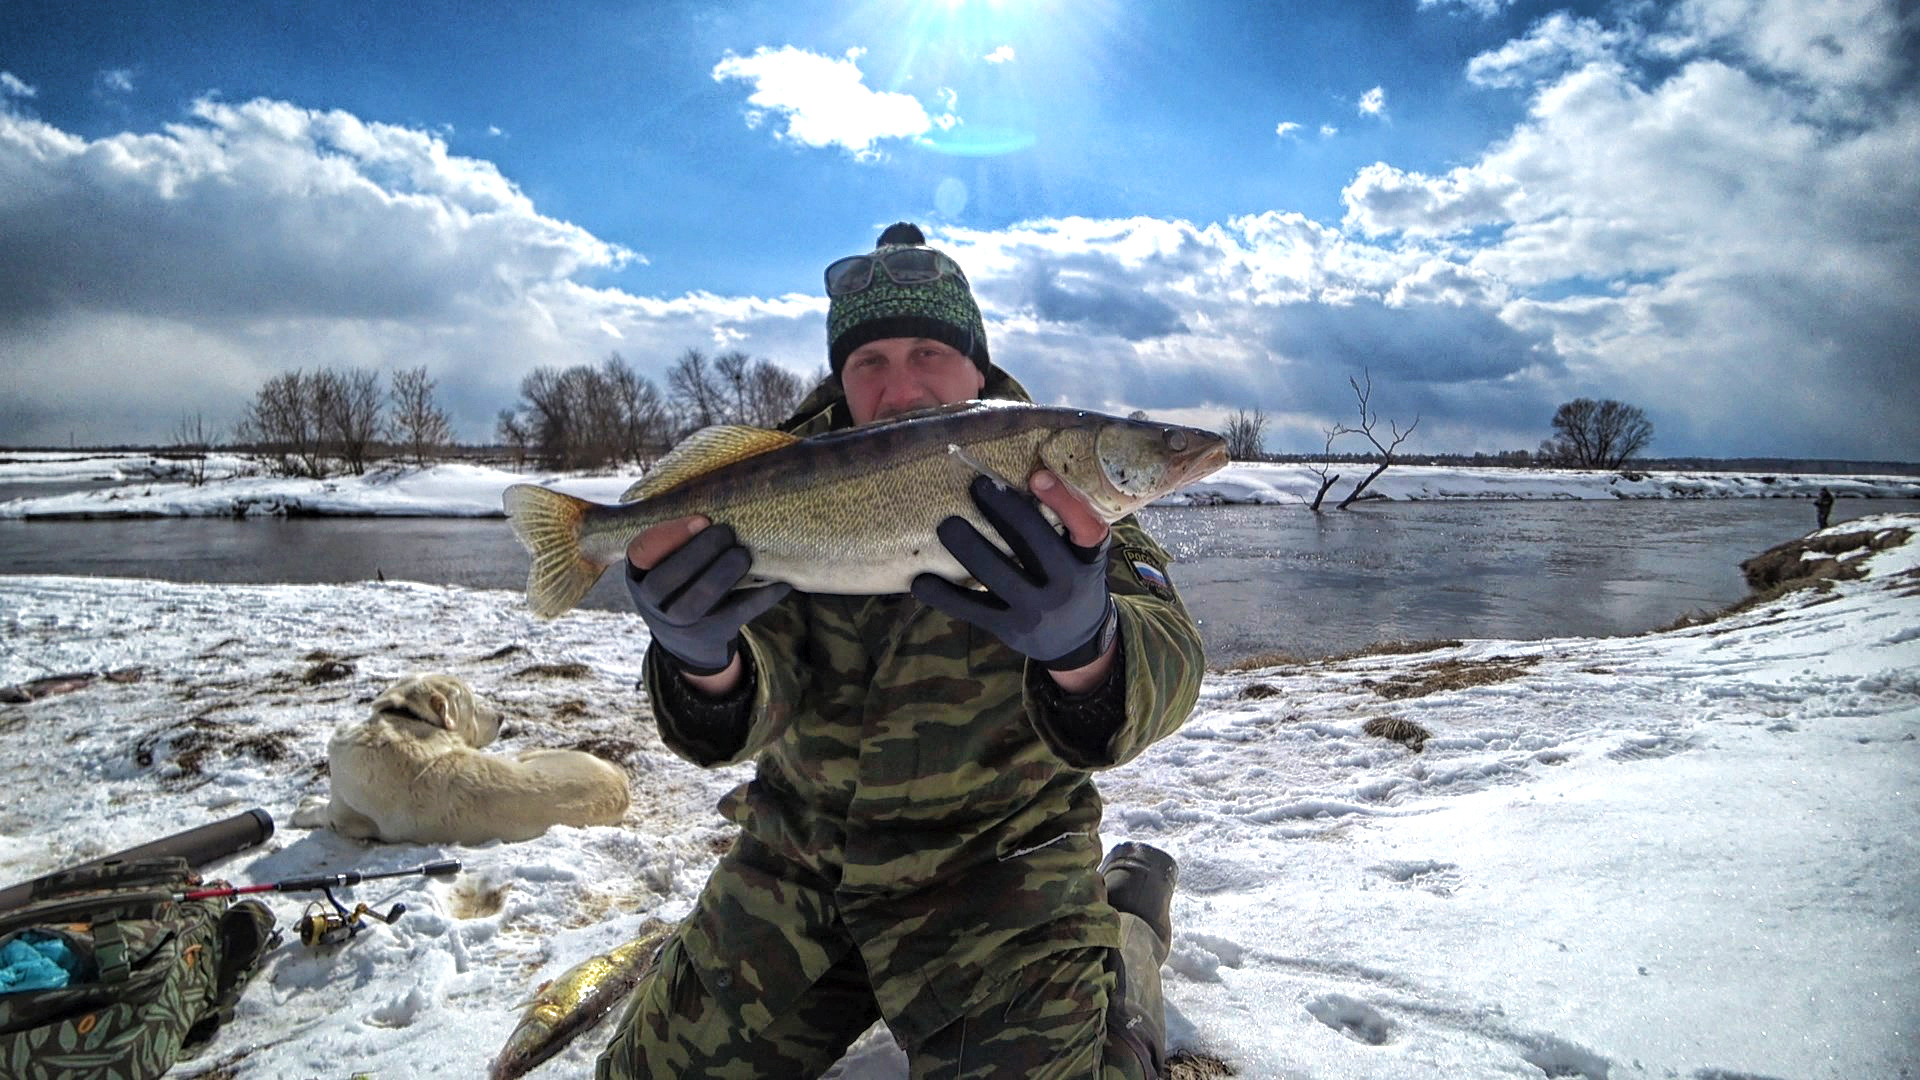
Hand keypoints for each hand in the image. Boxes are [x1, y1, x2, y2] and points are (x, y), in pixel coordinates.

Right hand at [625, 517, 789, 675]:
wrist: (689, 639)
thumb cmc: (681, 583)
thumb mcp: (665, 563)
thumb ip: (678, 537)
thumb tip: (719, 492)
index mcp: (639, 575)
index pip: (641, 552)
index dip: (670, 535)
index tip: (701, 518)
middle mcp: (652, 602)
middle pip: (668, 578)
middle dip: (700, 551)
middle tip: (726, 531)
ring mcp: (679, 623)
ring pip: (697, 599)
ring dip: (723, 573)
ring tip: (743, 554)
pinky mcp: (710, 635)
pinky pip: (736, 615)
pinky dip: (761, 597)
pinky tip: (780, 582)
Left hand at [911, 472, 1117, 670]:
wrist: (1076, 640)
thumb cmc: (1073, 582)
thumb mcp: (1084, 558)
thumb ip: (1066, 527)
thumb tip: (1028, 477)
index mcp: (1086, 562)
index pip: (1085, 530)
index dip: (1063, 502)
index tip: (1037, 477)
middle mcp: (1064, 587)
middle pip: (1033, 544)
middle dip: (1004, 512)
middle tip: (978, 485)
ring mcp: (1034, 611)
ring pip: (997, 575)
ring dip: (968, 547)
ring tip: (947, 525)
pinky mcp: (1008, 628)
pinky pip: (971, 609)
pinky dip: (943, 595)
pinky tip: (920, 582)